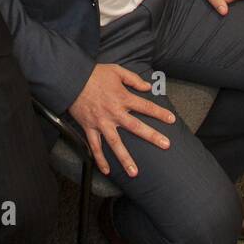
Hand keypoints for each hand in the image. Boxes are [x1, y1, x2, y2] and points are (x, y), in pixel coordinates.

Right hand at [67, 63, 175, 177]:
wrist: (72, 79)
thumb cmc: (94, 74)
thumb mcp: (116, 70)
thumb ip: (133, 79)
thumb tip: (148, 86)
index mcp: (122, 97)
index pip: (145, 106)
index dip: (159, 113)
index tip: (171, 120)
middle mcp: (114, 112)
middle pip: (136, 127)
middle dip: (152, 136)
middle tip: (165, 145)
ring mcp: (101, 122)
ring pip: (115, 143)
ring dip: (125, 159)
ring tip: (134, 172)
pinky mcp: (89, 127)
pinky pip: (95, 146)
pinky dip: (100, 159)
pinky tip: (106, 170)